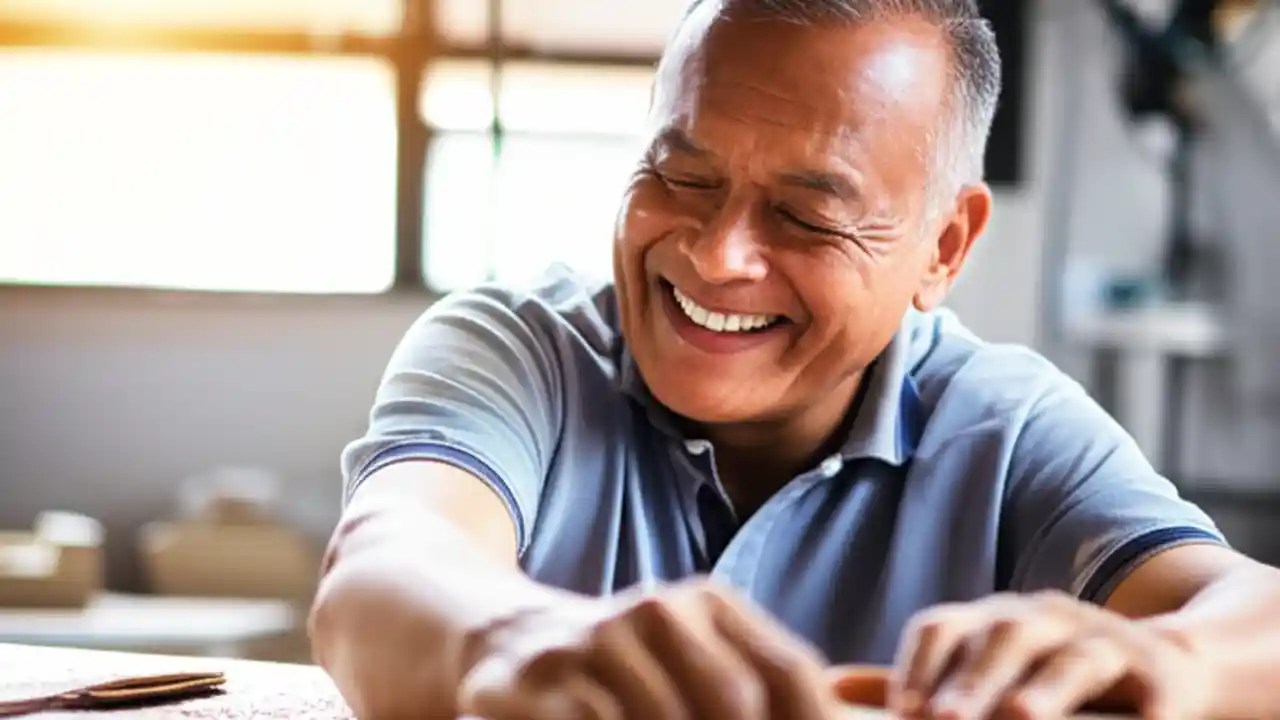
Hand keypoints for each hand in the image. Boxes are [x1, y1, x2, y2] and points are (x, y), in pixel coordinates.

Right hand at [457, 579, 838, 719]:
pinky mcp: (546, 681)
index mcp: (709, 604)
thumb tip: (855, 718)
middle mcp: (658, 609)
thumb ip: (761, 686)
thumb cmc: (625, 666)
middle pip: (735, 703)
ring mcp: (598, 640)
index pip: (789, 672)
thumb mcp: (695, 658)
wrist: (512, 643)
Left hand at [890, 591, 1213, 719]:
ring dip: (1042, 692)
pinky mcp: (1156, 672)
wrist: (1171, 668)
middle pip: (1000, 639)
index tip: (899, 709)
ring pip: (1069, 660)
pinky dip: (1129, 710)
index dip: (918, 665)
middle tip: (938, 719)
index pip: (942, 627)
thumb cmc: (1052, 675)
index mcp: (992, 619)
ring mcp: (1101, 638)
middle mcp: (1042, 618)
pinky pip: (1143, 689)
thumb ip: (920, 680)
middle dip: (969, 681)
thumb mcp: (985, 670)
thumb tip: (833, 684)